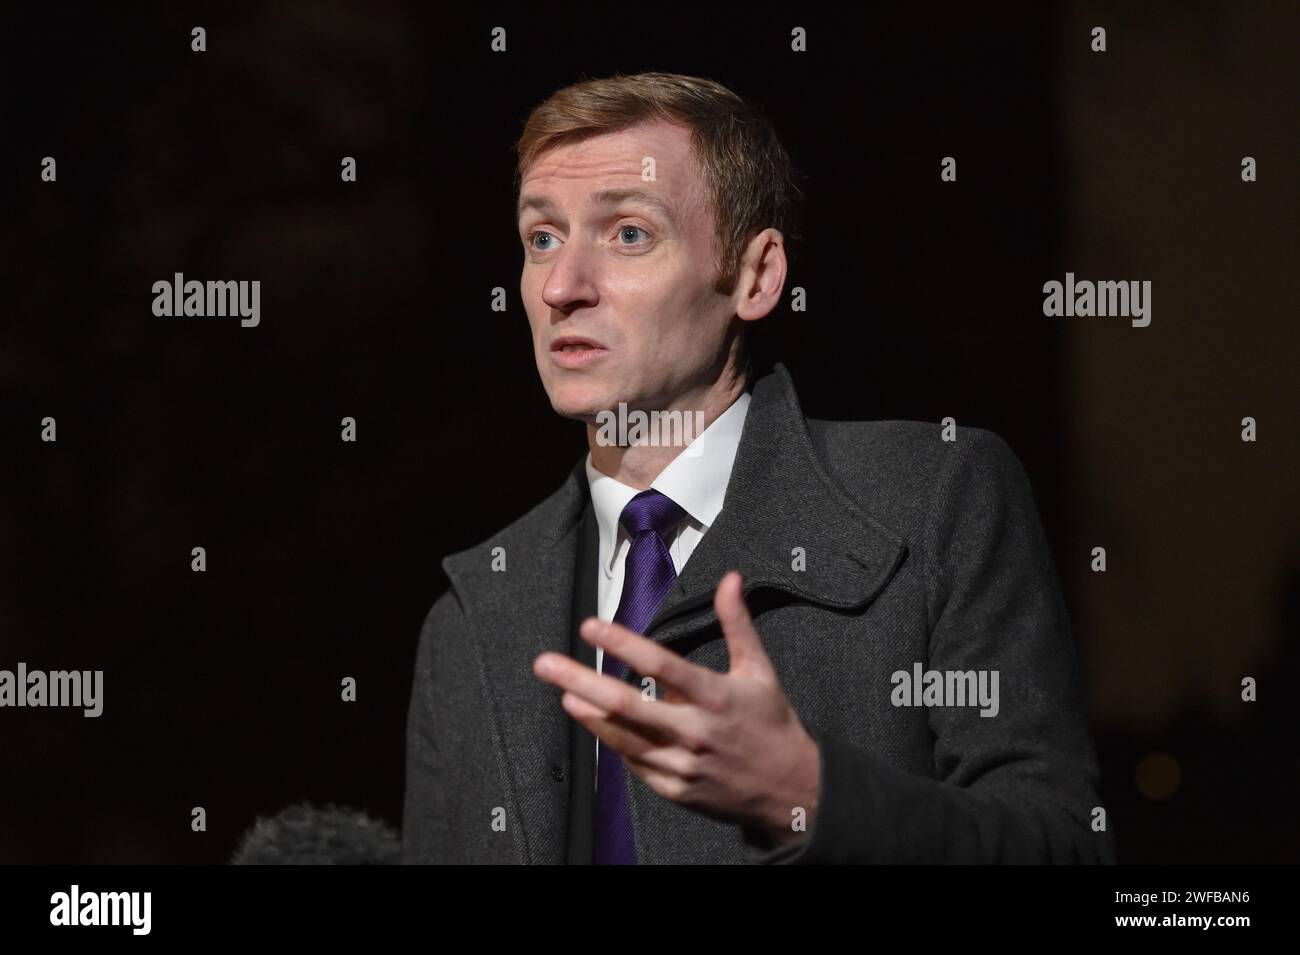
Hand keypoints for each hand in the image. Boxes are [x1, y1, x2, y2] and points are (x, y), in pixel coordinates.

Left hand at [532, 571, 819, 845]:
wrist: (792, 791)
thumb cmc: (772, 724)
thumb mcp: (760, 670)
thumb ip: (737, 623)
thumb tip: (730, 578)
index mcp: (716, 696)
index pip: (660, 664)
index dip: (623, 644)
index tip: (591, 626)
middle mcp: (695, 731)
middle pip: (627, 704)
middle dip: (581, 681)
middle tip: (546, 663)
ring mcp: (682, 764)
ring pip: (623, 737)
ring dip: (589, 715)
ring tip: (564, 693)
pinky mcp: (675, 790)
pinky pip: (635, 763)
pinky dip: (614, 742)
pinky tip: (595, 723)